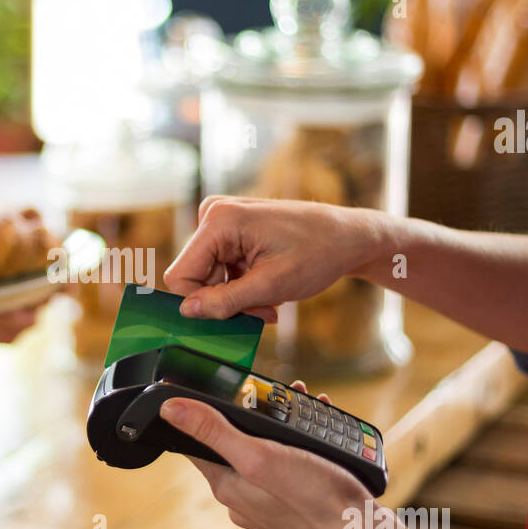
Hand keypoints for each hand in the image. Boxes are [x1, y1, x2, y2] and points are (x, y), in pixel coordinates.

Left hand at [156, 381, 370, 528]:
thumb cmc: (313, 496)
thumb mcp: (259, 455)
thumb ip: (213, 431)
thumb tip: (169, 409)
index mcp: (226, 487)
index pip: (195, 444)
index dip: (201, 414)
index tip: (217, 391)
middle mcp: (242, 498)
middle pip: (233, 443)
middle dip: (254, 414)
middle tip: (276, 394)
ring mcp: (268, 503)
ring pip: (264, 451)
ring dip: (281, 424)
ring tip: (303, 404)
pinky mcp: (293, 503)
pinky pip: (288, 464)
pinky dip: (300, 443)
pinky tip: (319, 430)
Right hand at [163, 196, 382, 320]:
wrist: (346, 237)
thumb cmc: (317, 253)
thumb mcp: (271, 286)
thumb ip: (225, 301)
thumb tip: (187, 311)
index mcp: (219, 221)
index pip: (181, 275)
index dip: (203, 302)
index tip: (236, 314)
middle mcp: (214, 214)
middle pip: (195, 277)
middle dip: (225, 300)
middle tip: (261, 310)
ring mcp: (222, 220)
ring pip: (208, 278)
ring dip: (236, 297)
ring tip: (268, 301)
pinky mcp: (230, 230)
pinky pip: (220, 270)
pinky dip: (241, 286)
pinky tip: (267, 290)